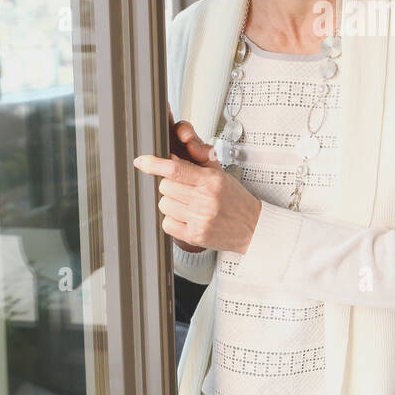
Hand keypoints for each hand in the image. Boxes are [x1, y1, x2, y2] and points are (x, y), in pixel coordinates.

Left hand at [134, 121, 260, 253]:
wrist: (253, 227)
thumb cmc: (236, 200)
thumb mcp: (221, 176)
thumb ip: (196, 165)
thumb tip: (171, 158)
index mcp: (212, 181)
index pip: (176, 169)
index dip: (154, 164)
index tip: (141, 161)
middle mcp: (205, 200)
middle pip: (165, 187)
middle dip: (170, 186)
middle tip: (184, 190)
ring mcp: (199, 219)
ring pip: (164, 204)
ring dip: (171, 203)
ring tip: (189, 206)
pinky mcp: (195, 236)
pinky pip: (167, 224)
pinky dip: (172, 220)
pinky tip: (186, 218)